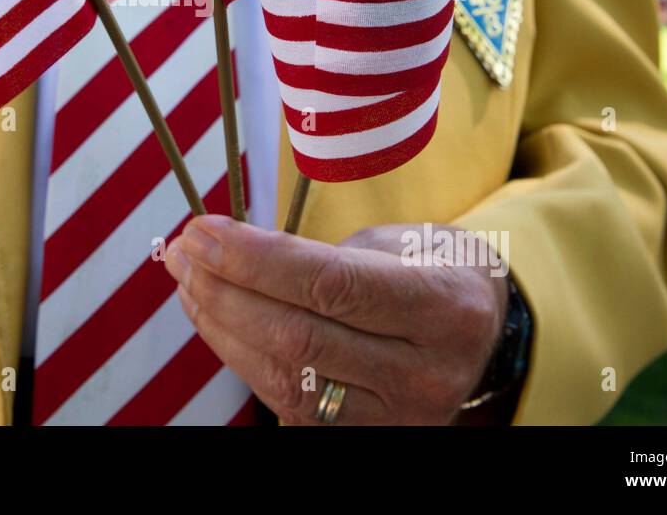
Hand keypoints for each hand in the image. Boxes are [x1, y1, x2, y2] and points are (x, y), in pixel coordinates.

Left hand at [164, 215, 509, 424]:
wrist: (480, 331)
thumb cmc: (428, 270)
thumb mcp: (393, 244)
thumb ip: (318, 256)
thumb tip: (225, 250)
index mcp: (444, 309)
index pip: (331, 285)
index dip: (255, 259)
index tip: (205, 231)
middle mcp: (425, 373)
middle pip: (299, 336)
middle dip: (225, 290)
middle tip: (185, 250)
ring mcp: (397, 417)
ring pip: (285, 376)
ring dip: (221, 324)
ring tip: (189, 278)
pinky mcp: (366, 436)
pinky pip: (286, 400)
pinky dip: (241, 356)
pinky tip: (215, 317)